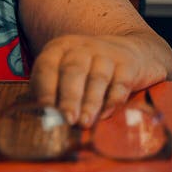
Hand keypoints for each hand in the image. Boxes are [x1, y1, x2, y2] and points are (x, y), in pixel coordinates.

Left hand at [28, 34, 166, 127]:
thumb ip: (51, 94)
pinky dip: (113, 99)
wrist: (125, 52)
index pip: (47, 65)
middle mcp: (81, 48)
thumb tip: (43, 118)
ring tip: (84, 123)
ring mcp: (106, 54)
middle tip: (67, 118)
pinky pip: (120, 83)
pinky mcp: (127, 64)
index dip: (45, 87)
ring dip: (90, 102)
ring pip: (97, 78)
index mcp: (59, 49)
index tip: (45, 108)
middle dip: (69, 96)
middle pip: (73, 70)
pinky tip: (105, 114)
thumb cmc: (83, 71)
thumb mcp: (62, 74)